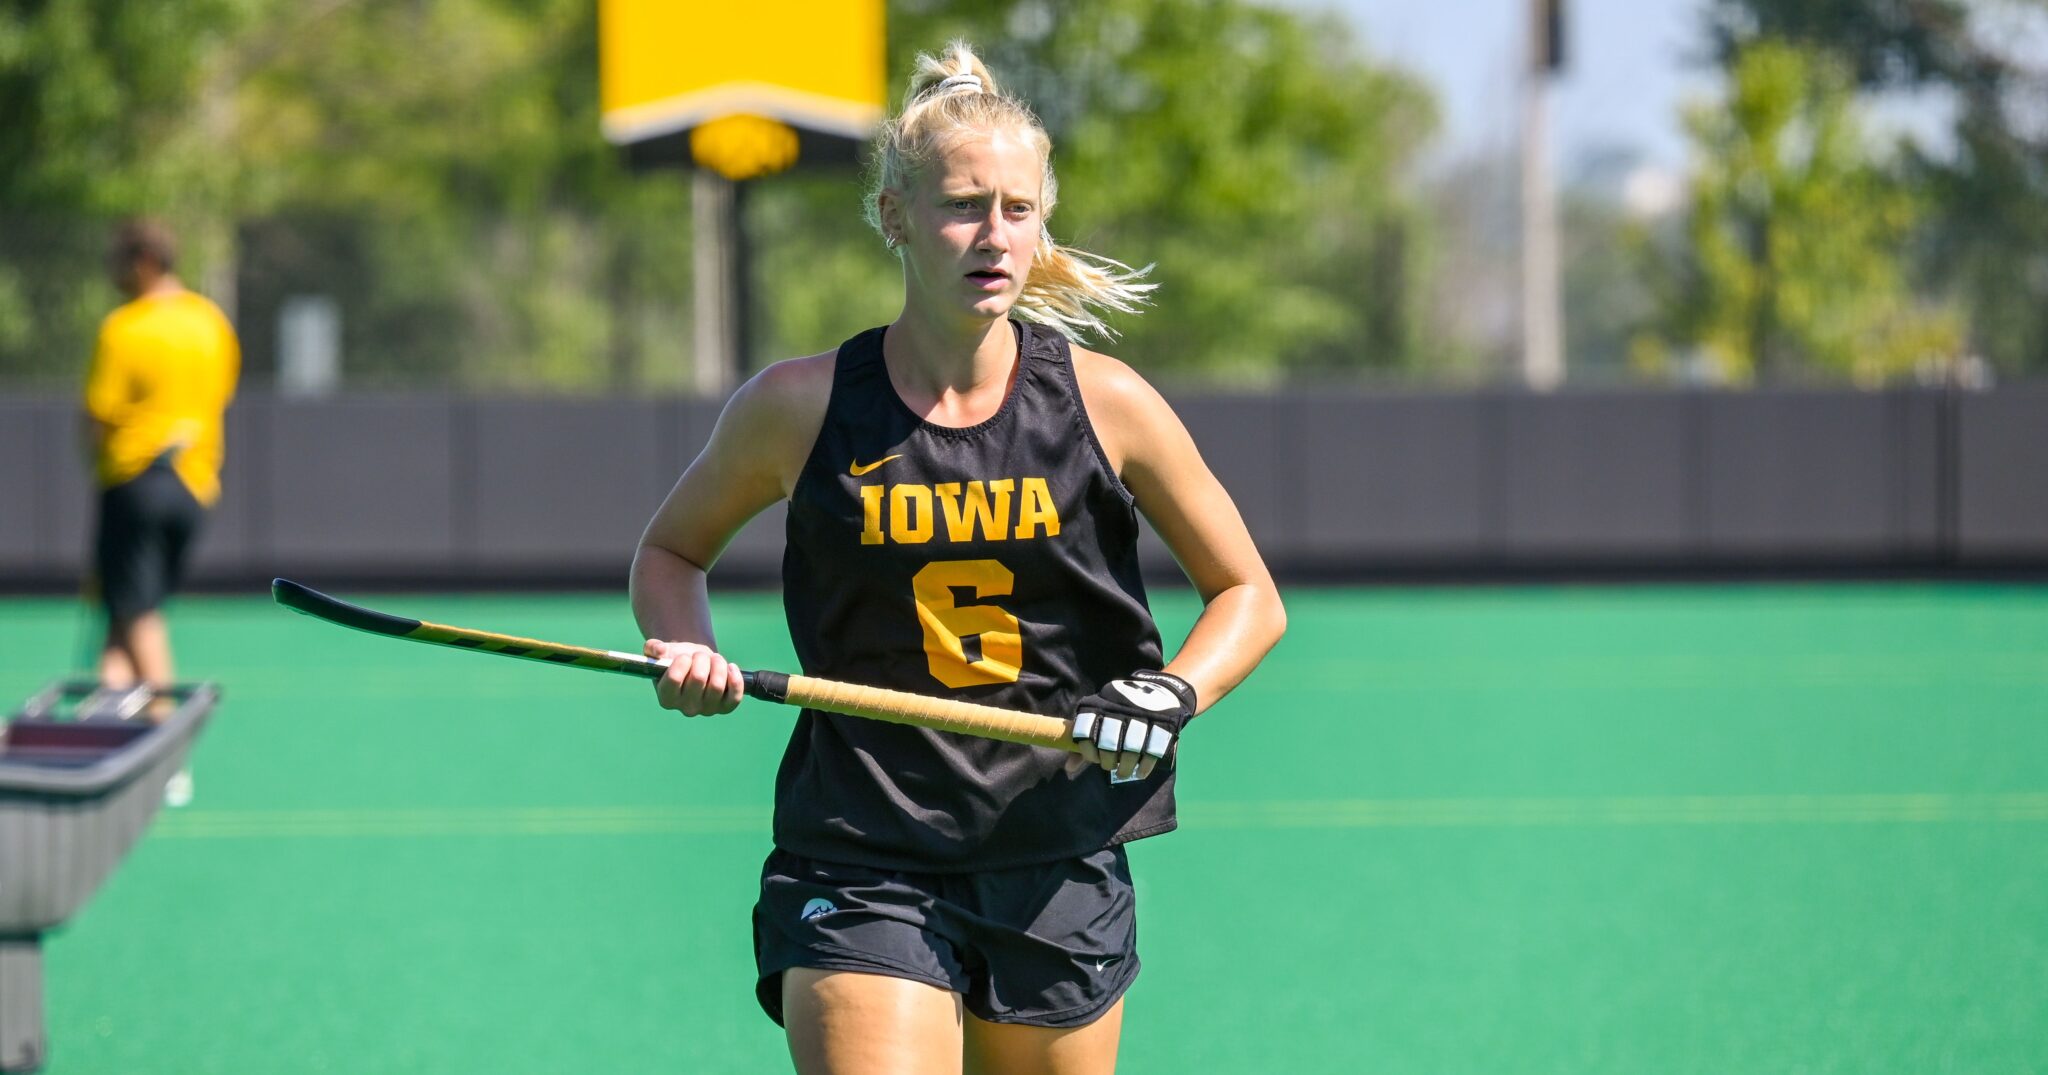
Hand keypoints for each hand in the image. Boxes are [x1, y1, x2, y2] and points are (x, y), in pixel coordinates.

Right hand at [643, 639, 744, 715]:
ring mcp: (706, 709)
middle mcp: (686, 708)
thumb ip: (653, 648)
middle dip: (700, 658)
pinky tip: (731, 667)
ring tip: (714, 659)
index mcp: (666, 697)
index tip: (684, 655)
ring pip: (717, 685)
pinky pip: (734, 697)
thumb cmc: (676, 658)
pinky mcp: (724, 707)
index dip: (682, 662)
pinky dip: (735, 680)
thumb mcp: (662, 651)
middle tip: (699, 655)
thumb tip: (659, 651)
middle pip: (698, 678)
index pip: (674, 679)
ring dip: (718, 664)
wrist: (696, 663)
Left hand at [1071, 671, 1196, 782]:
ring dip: (1126, 767)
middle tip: (1110, 766)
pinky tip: (1141, 773)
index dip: (1087, 750)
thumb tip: (1068, 768)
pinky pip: (1152, 750)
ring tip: (1124, 774)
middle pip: (1110, 743)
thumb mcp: (1101, 719)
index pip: (1086, 730)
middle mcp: (1120, 709)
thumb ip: (1085, 742)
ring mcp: (1143, 715)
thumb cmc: (1122, 711)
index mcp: (1100, 705)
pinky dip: (1145, 766)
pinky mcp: (1163, 724)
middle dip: (1108, 761)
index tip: (1094, 758)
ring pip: (1131, 748)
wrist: (1161, 690)